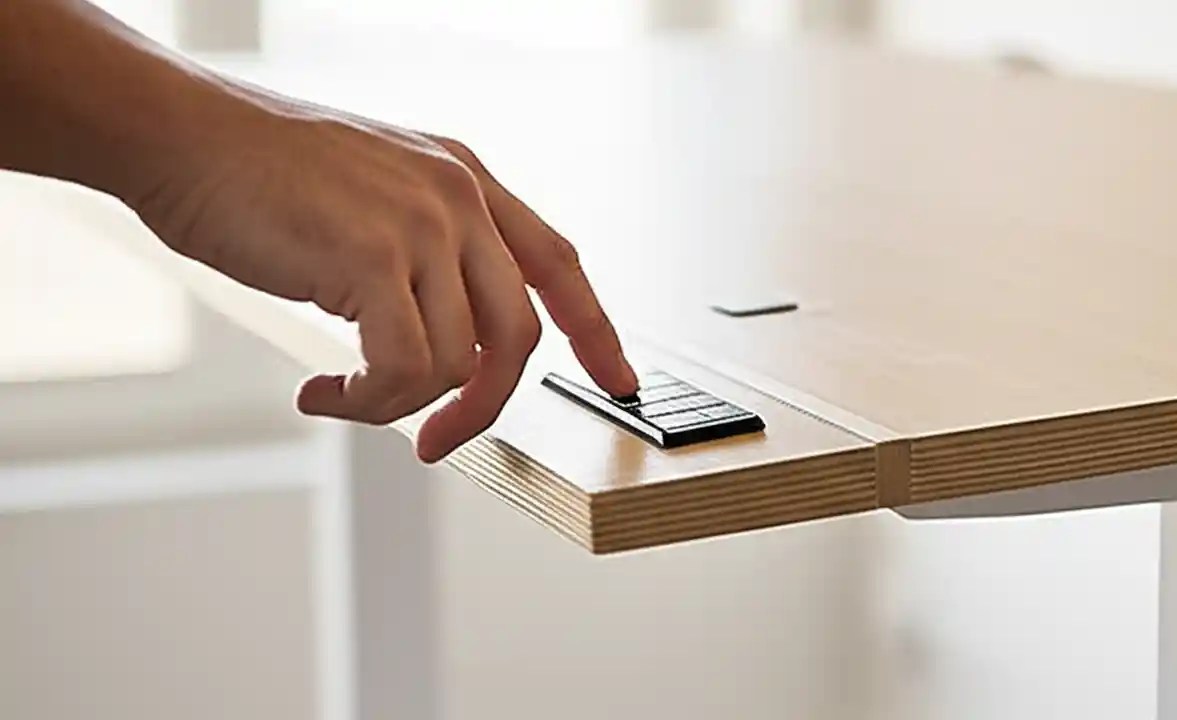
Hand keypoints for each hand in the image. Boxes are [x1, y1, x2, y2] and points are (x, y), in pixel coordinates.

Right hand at [127, 83, 637, 461]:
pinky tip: (323, 393)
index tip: (618, 378)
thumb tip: (448, 349)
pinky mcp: (374, 257)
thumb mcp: (373, 195)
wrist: (183, 136)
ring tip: (341, 393)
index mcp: (465, 181)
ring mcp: (422, 225)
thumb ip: (424, 253)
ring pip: (457, 363)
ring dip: (395, 403)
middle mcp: (458, 198)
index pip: (558, 262)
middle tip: (437, 442)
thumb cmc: (261, 173)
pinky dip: (366, 402)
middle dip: (485, 405)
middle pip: (519, 335)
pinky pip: (403, 369)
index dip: (595, 327)